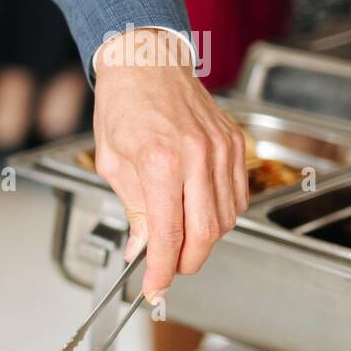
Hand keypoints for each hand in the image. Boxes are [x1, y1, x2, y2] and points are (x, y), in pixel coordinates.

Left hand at [91, 30, 246, 301]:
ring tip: (178, 238)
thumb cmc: (122, 106)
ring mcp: (221, 149)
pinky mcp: (235, 144)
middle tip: (168, 270)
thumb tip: (142, 249)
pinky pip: (237, 195)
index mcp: (160, 161)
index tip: (154, 288)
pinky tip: (198, 213)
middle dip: (186, 262)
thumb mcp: (113, 163)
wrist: (146, 62)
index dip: (161, 269)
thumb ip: (133, 209)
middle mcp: (196, 156)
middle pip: (205, 233)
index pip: (167, 233)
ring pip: (226, 219)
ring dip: (203, 240)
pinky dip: (221, 214)